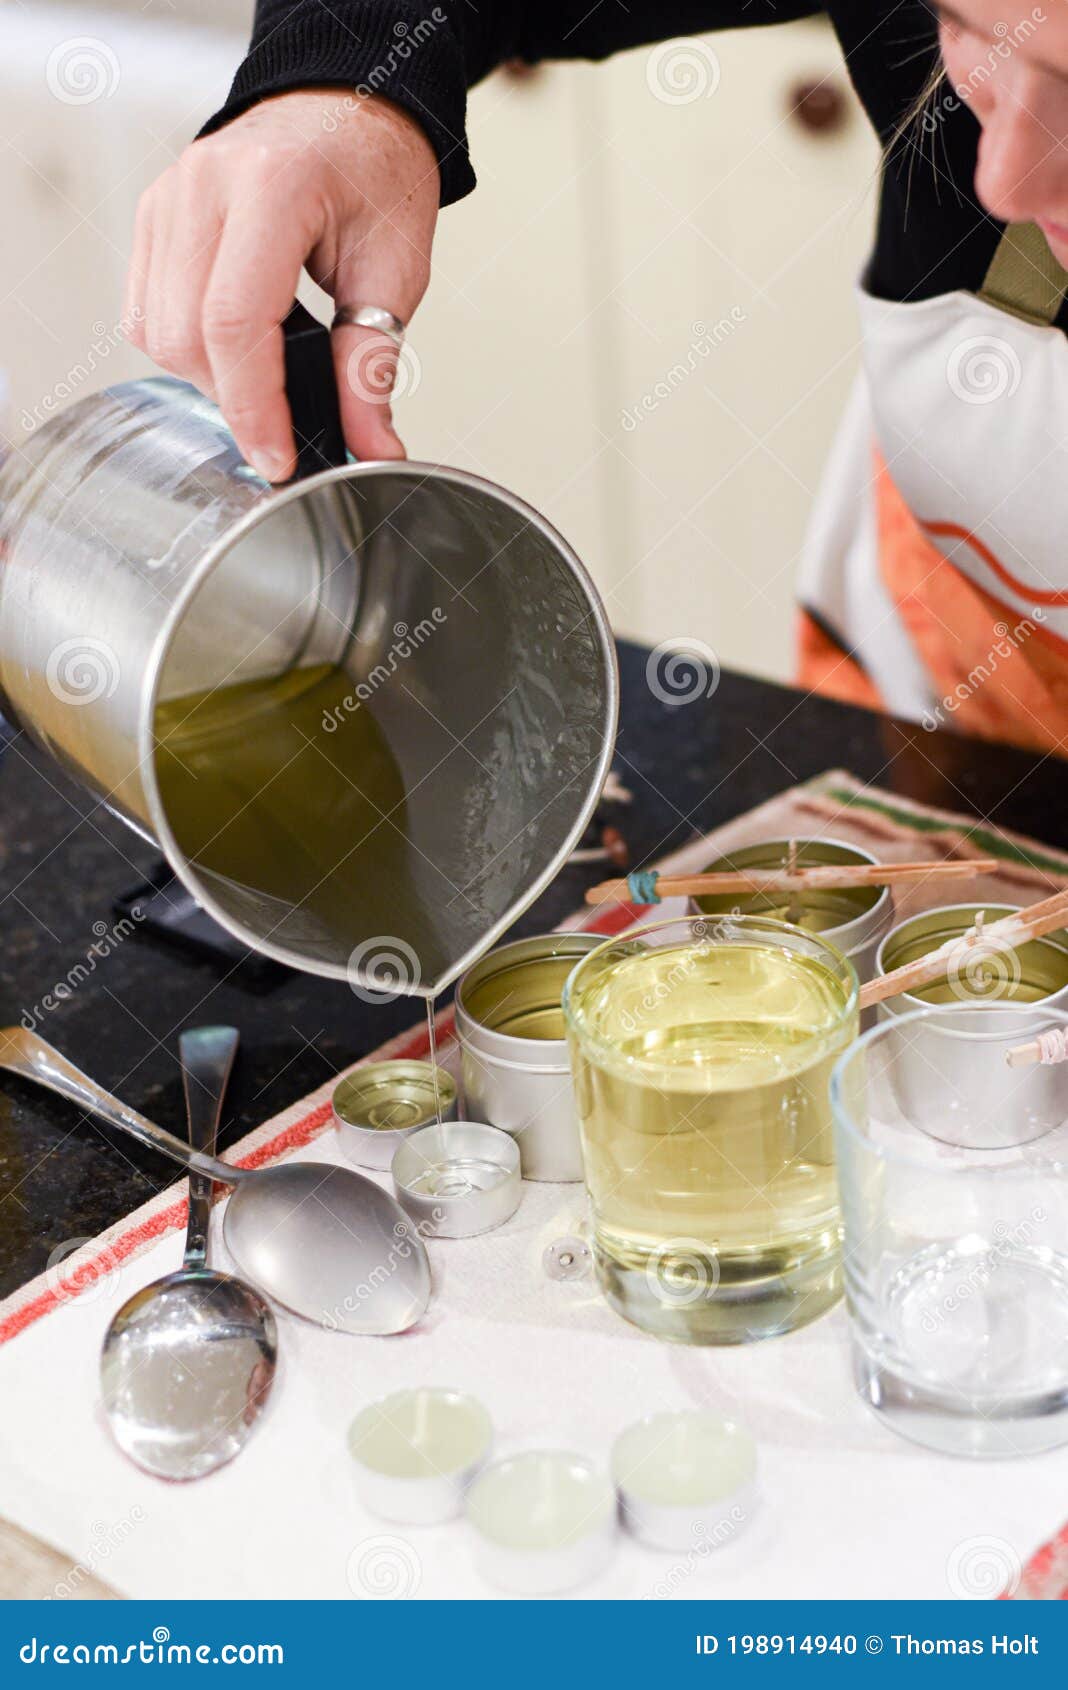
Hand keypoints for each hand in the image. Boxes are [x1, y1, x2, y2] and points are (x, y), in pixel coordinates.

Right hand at [124, 89, 438, 478]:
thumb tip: (370, 446)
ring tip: (266, 377)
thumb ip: (372, 363)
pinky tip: (233, 348)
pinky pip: (145, 312)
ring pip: (156, 332)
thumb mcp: (396, 269)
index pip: (235, 322)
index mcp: (271, 188)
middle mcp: (203, 186)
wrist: (344, 110)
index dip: (253, 407)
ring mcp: (168, 199)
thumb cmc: (374, 174)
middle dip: (236, 401)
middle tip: (286, 423)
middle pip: (186, 335)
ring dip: (209, 379)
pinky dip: (185, 350)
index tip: (279, 459)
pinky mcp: (154, 217)